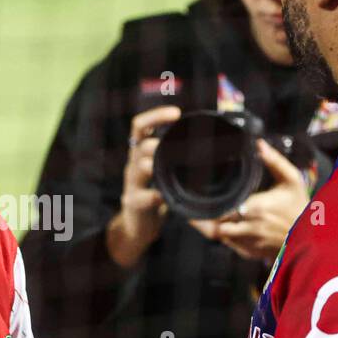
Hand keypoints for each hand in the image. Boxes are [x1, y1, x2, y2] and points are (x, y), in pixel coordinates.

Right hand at [106, 105, 181, 268]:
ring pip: (140, 167)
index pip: (140, 125)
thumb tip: (205, 136)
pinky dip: (156, 195)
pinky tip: (166, 196)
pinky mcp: (133, 202)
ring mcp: (132, 183)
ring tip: (170, 167)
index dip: (156, 116)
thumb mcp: (162, 170)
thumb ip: (174, 155)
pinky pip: (144, 196)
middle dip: (159, 143)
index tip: (176, 113)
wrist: (137, 224)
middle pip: (141, 145)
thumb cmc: (156, 192)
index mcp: (140, 152)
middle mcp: (133, 163)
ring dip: (156, 165)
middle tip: (179, 145)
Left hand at [189, 138, 307, 260]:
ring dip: (215, 226)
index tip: (200, 196)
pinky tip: (226, 226)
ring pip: (221, 236)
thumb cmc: (300, 207)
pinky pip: (231, 246)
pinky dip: (226, 237)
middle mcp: (249, 227)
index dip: (209, 205)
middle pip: (216, 224)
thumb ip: (275, 161)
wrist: (312, 237)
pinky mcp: (251, 253)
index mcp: (255, 207)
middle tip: (198, 207)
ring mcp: (250, 242)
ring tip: (207, 216)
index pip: (221, 208)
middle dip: (207, 217)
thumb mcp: (291, 180)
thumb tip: (259, 144)